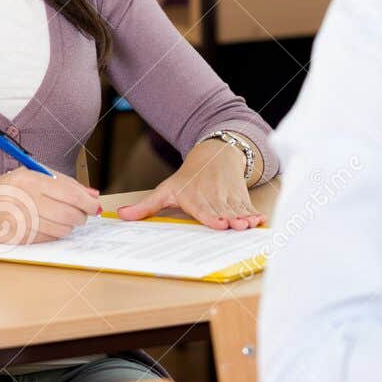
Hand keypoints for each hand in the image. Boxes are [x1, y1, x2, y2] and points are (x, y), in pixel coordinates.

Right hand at [0, 168, 99, 244]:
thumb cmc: (3, 189)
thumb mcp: (29, 176)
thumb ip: (62, 183)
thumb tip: (92, 195)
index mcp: (30, 180)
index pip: (71, 193)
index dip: (87, 203)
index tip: (94, 206)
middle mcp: (26, 199)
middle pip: (70, 214)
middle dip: (80, 217)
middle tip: (80, 215)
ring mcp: (21, 220)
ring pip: (61, 230)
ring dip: (67, 227)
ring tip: (59, 219)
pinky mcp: (17, 238)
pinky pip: (48, 239)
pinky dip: (52, 234)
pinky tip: (44, 226)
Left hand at [117, 138, 262, 229]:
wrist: (214, 155)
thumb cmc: (188, 178)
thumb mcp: (166, 189)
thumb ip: (146, 206)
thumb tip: (120, 216)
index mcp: (194, 197)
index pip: (203, 209)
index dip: (211, 216)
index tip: (219, 223)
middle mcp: (212, 196)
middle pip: (223, 210)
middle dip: (231, 219)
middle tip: (238, 226)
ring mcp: (228, 196)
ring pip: (237, 209)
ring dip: (245, 217)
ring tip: (250, 224)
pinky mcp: (240, 197)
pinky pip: (248, 206)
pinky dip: (255, 213)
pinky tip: (261, 220)